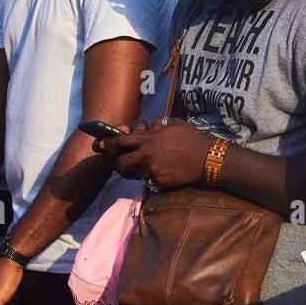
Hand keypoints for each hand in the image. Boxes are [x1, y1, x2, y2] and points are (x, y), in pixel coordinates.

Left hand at [93, 117, 210, 188]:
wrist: (206, 159)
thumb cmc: (192, 138)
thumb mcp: (175, 124)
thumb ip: (160, 124)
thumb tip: (152, 124)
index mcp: (148, 140)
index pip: (120, 141)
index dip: (107, 143)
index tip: (99, 145)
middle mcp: (146, 155)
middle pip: (121, 161)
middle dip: (114, 162)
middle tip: (114, 162)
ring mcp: (152, 170)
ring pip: (133, 173)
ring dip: (131, 171)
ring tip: (134, 168)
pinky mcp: (159, 181)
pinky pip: (149, 179)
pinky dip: (151, 176)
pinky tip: (159, 173)